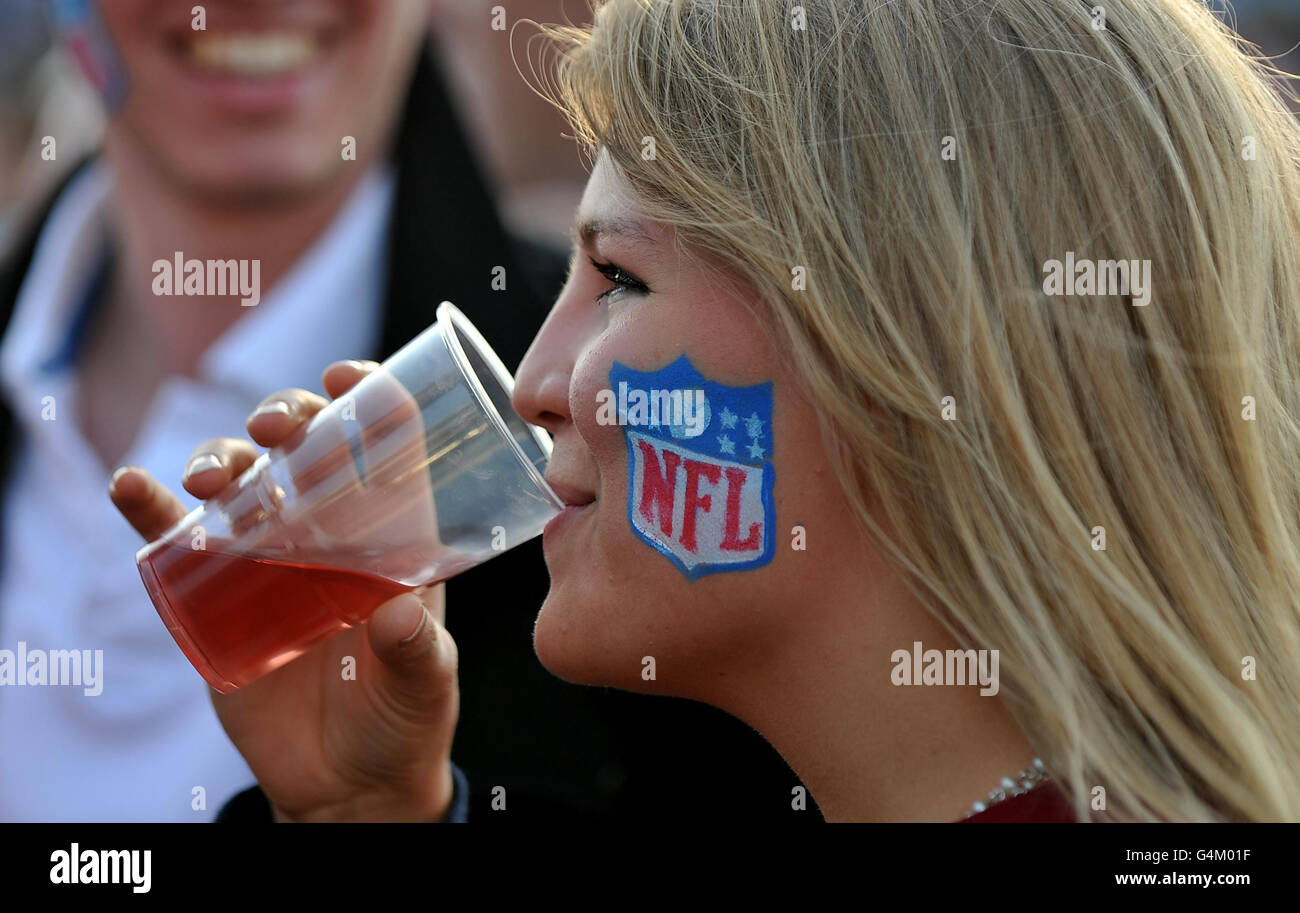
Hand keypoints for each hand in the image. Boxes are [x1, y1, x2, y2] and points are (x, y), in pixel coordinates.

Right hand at [111, 360, 459, 821]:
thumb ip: (417, 651)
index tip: (346, 378)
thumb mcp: (425, 683)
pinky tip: (132, 487)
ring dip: (220, 459)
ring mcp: (269, 557)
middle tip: (275, 432)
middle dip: (285, 417)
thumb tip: (399, 615)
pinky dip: (150, 510)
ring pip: (239, 480)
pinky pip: (176, 540)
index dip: (367, 398)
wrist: (346, 783)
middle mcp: (330, 531)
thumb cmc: (403, 718)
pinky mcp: (217, 594)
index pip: (383, 446)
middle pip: (305, 446)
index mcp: (393, 535)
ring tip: (212, 479)